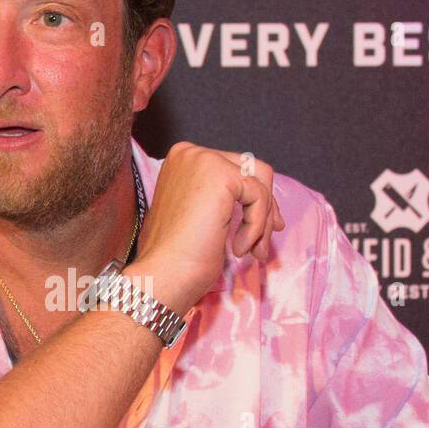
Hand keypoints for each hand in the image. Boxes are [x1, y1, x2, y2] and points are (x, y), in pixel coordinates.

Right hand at [129, 142, 283, 314]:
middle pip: (252, 170)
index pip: (235, 169)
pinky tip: (239, 249)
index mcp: (182, 160)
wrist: (163, 274)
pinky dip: (257, 226)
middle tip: (263, 244)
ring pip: (260, 183)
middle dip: (264, 208)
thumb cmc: (177, 257)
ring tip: (252, 252)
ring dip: (262, 222)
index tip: (262, 230)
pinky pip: (259, 196)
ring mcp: (205, 160)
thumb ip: (223, 200)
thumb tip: (265, 202)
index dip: (254, 200)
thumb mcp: (200, 217)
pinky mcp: (221, 175)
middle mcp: (191, 153)